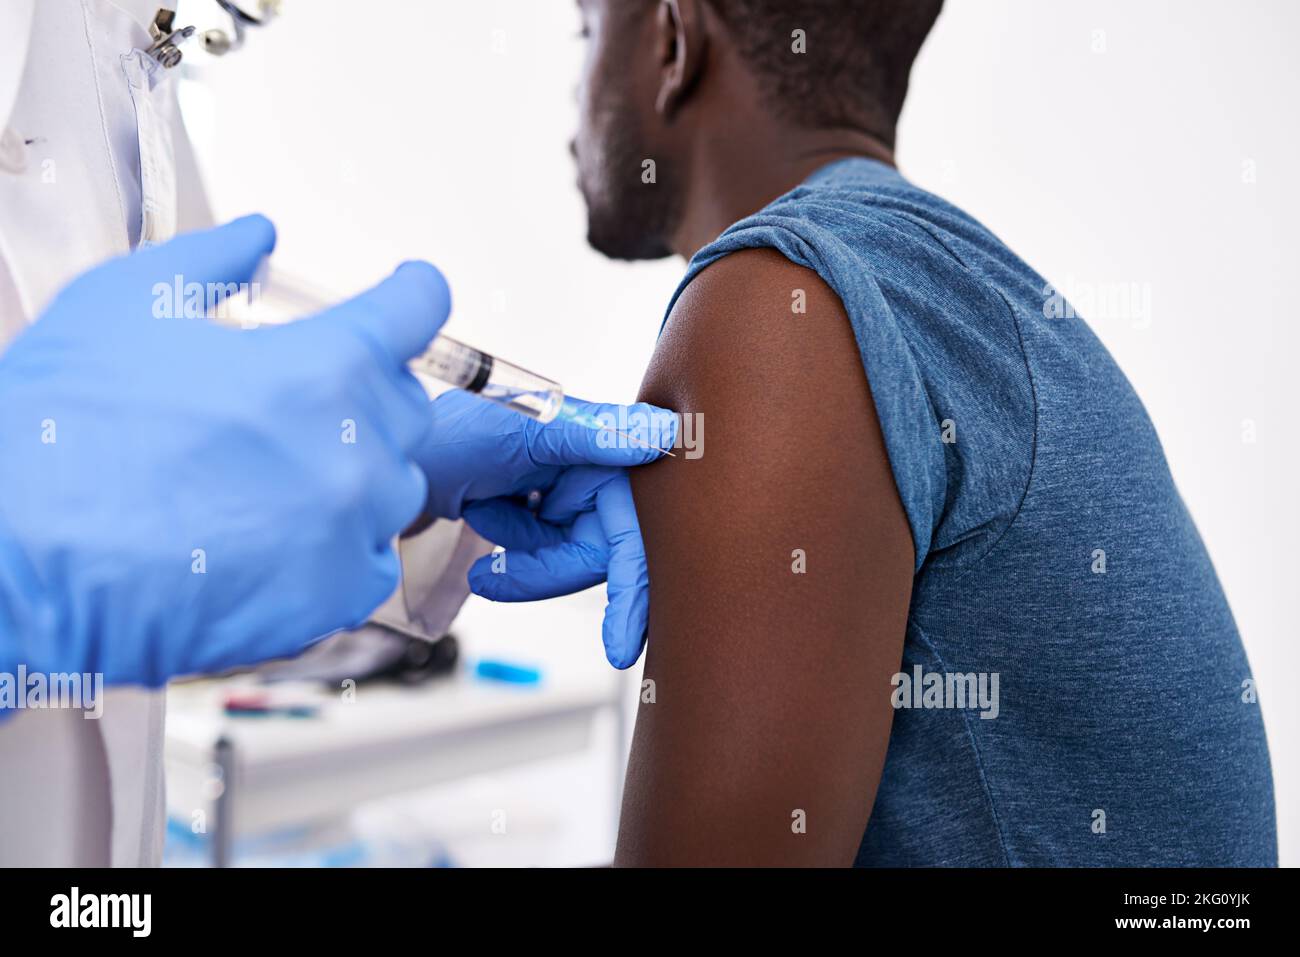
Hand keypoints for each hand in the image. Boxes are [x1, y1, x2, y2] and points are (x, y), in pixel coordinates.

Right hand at [0, 216, 448, 685]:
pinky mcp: (333, 599)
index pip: (418, 307)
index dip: (410, 292)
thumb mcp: (121, 305)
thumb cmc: (55, 439)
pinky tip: (281, 534)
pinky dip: (342, 542)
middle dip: (362, 388)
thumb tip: (259, 235)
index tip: (409, 292)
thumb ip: (212, 259)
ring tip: (271, 473)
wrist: (13, 565)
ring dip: (351, 468)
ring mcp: (350, 531)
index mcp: (323, 366)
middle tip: (294, 399)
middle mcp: (355, 450)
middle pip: (404, 402)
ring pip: (393, 482)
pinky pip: (373, 558)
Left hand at [413, 388, 675, 667]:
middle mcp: (598, 472)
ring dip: (522, 553)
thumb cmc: (460, 422)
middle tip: (494, 580)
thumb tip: (662, 435)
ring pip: (567, 559)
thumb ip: (596, 434)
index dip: (634, 588)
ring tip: (480, 514)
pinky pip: (543, 555)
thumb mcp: (526, 428)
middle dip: (546, 568)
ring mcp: (571, 496)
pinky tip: (482, 512)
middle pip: (600, 553)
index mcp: (609, 445)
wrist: (394, 445)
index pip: (636, 528)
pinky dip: (512, 546)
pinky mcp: (545, 514)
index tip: (620, 647)